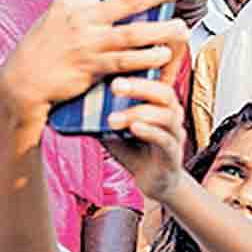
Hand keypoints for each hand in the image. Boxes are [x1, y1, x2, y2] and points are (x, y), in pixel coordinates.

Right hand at [0, 0, 193, 122]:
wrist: (23, 80)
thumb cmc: (44, 46)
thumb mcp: (58, 14)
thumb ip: (84, 1)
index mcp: (71, 1)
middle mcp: (81, 18)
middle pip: (129, 1)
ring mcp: (88, 43)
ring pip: (133, 34)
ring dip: (161, 31)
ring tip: (182, 28)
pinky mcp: (92, 67)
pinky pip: (126, 61)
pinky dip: (146, 58)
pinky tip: (162, 55)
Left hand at [100, 77, 186, 200]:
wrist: (153, 183)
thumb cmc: (135, 151)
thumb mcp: (116, 130)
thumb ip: (103, 116)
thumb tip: (76, 101)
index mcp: (160, 105)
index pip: (155, 81)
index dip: (139, 72)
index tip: (114, 68)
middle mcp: (173, 116)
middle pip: (164, 93)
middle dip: (140, 87)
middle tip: (115, 86)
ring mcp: (175, 136)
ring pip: (166, 117)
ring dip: (138, 113)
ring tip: (113, 118)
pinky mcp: (173, 155)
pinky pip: (165, 140)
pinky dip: (150, 132)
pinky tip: (133, 128)